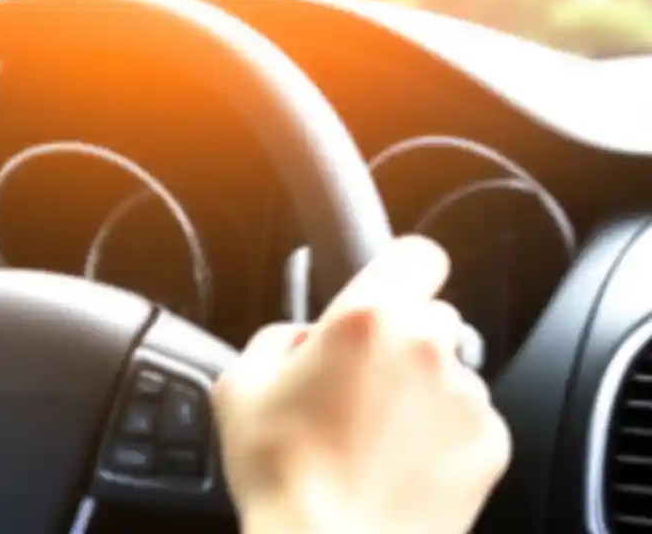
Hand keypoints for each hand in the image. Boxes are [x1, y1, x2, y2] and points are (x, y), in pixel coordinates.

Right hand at [212, 236, 510, 533]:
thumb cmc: (283, 474)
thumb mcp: (239, 386)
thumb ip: (274, 340)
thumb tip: (299, 340)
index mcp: (366, 319)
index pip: (417, 254)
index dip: (399, 270)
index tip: (385, 291)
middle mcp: (426, 347)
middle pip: (431, 316)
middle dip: (400, 340)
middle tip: (359, 382)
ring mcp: (465, 397)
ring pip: (451, 370)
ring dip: (421, 389)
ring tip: (376, 435)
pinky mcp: (490, 443)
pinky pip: (469, 419)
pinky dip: (442, 434)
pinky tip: (400, 463)